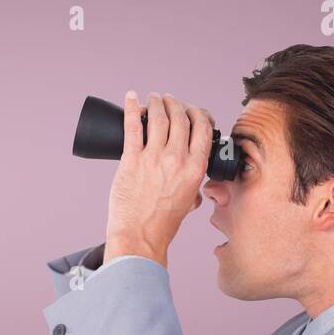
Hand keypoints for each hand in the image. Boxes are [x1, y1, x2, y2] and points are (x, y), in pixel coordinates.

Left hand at [104, 91, 213, 267]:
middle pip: (180, 118)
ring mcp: (154, 158)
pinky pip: (132, 127)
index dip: (197, 112)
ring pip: (158, 118)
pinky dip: (132, 108)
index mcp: (195, 168)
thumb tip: (197, 192)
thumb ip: (194, 192)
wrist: (140, 237)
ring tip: (153, 97)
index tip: (191, 109)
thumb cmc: (163, 224)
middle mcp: (177, 159)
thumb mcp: (188, 204)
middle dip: (175, 104)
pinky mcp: (131, 160)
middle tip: (168, 100)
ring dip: (156, 103)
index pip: (202, 128)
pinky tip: (131, 98)